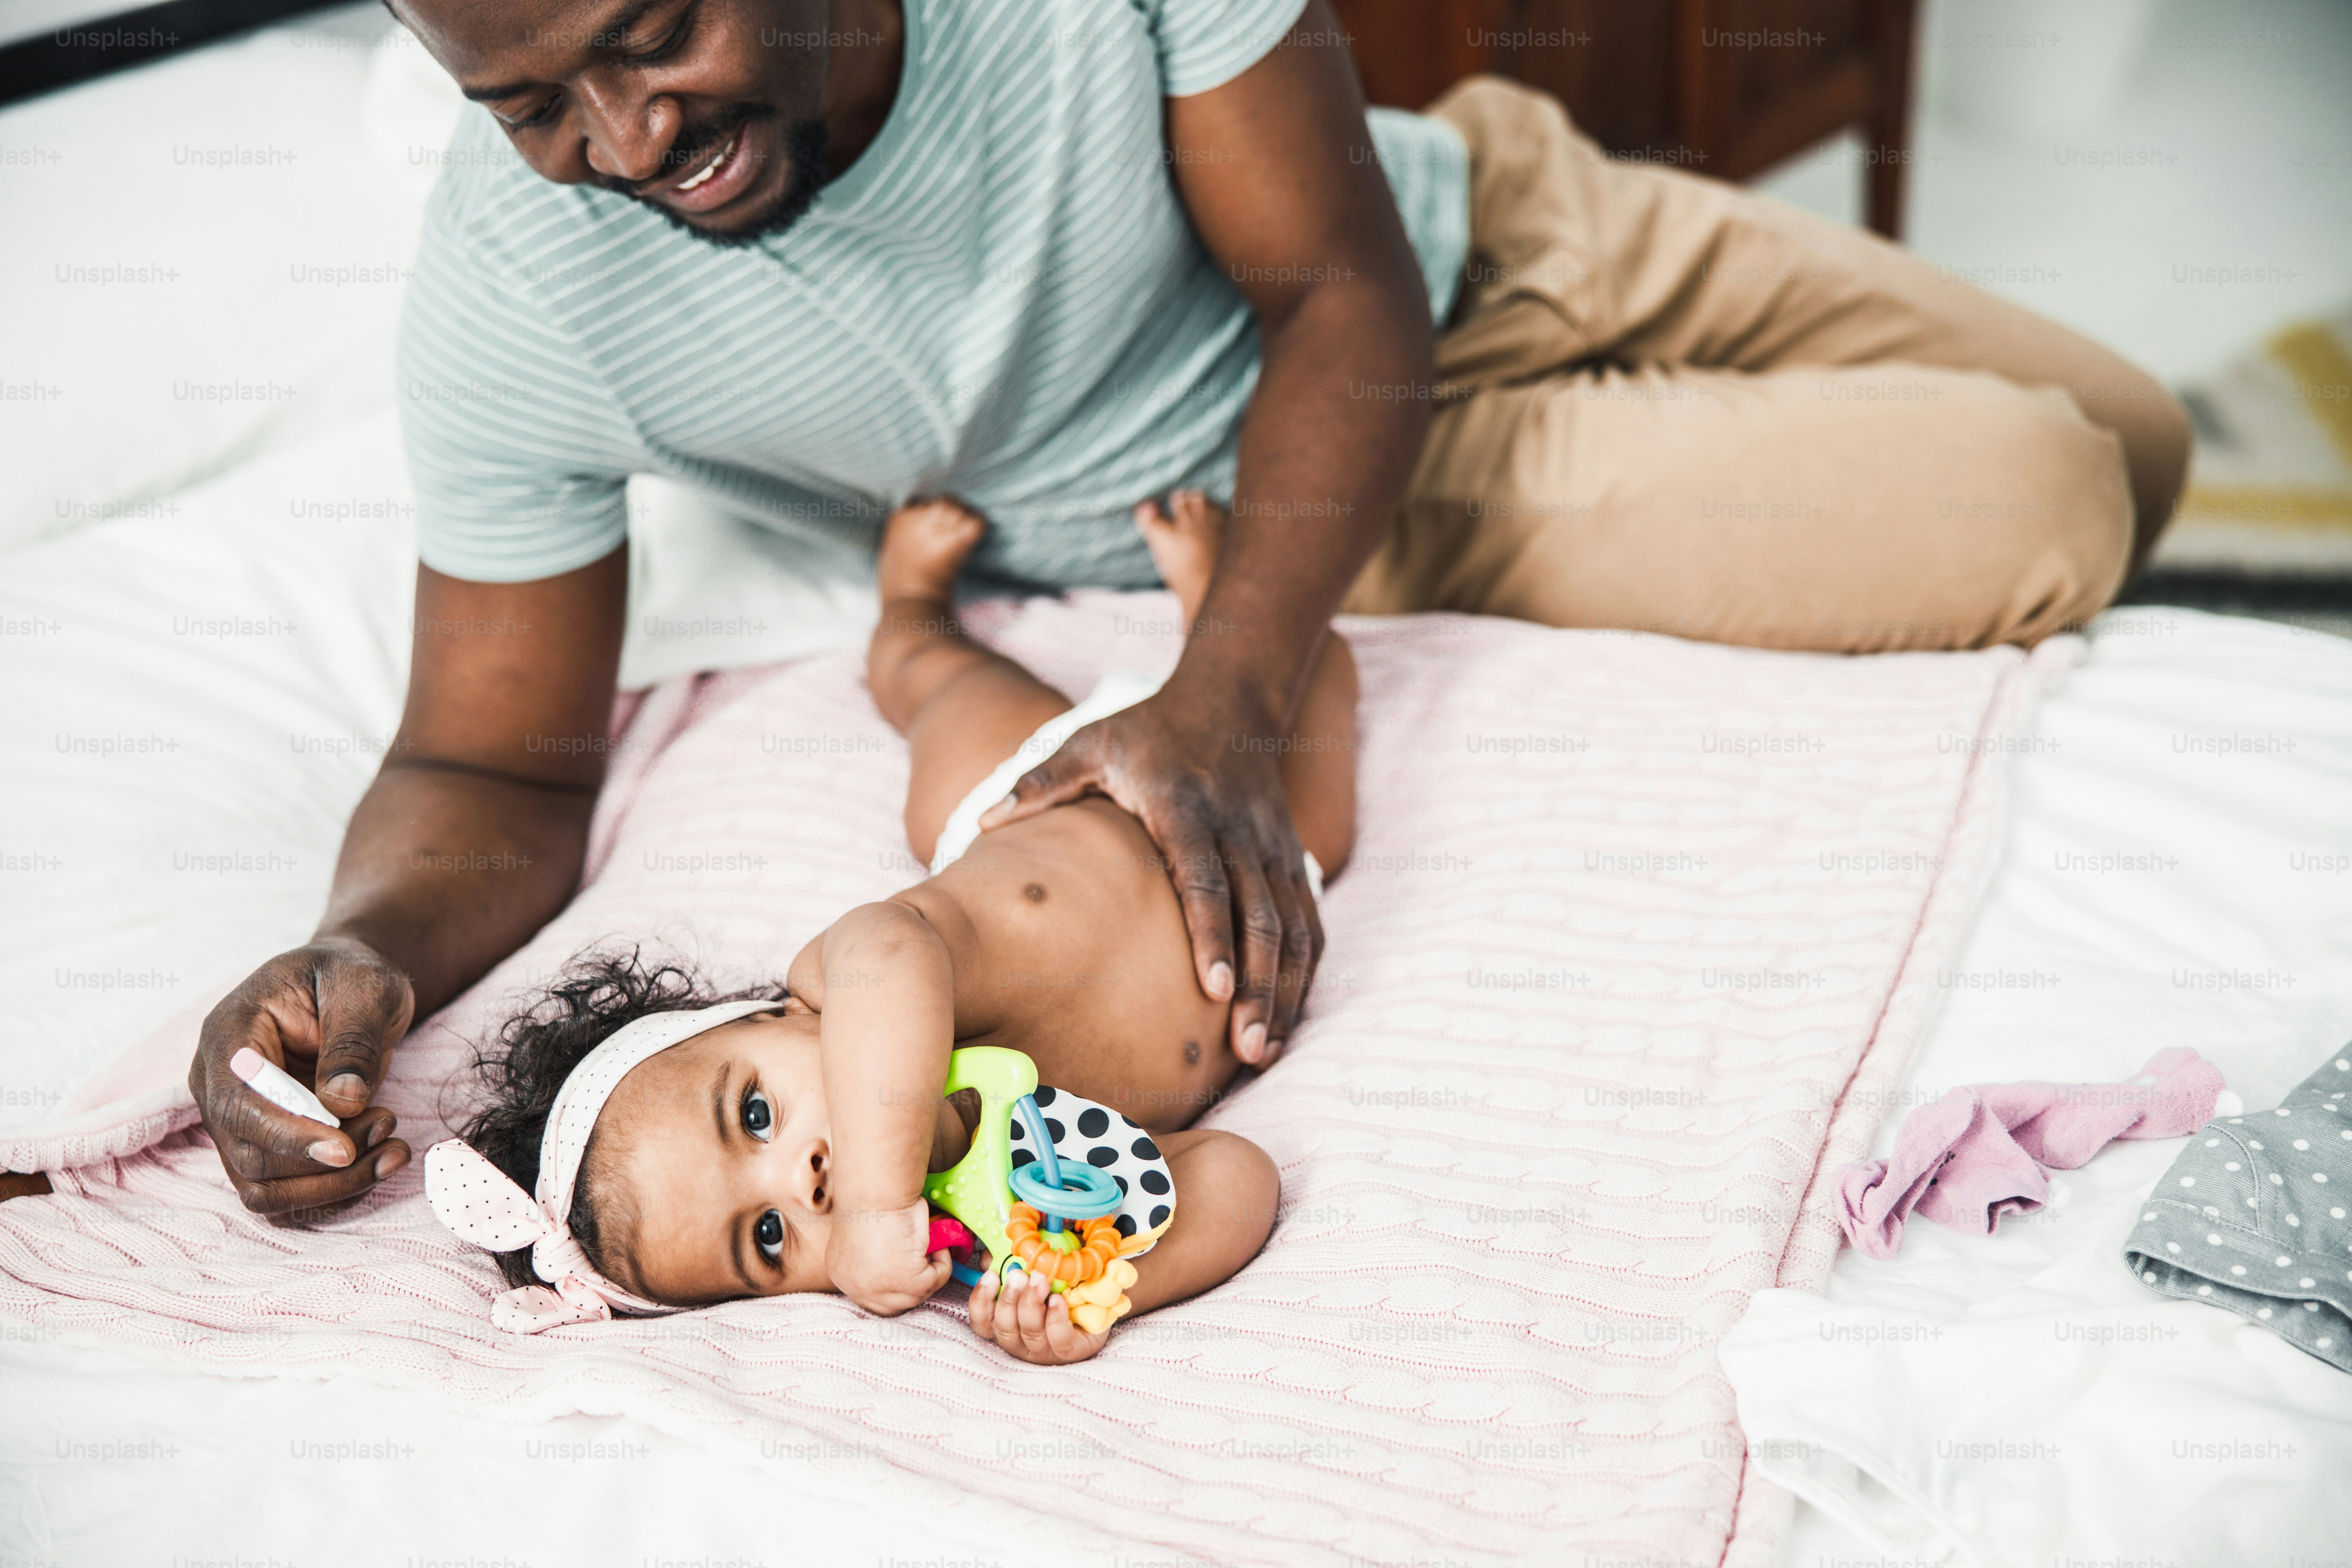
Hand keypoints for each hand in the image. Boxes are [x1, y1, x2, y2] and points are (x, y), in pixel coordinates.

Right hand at [188, 937, 413, 1217]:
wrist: (352, 985)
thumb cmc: (351, 976)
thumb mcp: (362, 988)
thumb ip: (352, 1041)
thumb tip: (343, 1104)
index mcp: (230, 1037)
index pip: (238, 1107)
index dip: (288, 1137)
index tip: (345, 1149)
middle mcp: (221, 1086)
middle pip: (251, 1159)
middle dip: (324, 1163)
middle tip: (388, 1127)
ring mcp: (239, 1121)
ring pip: (267, 1189)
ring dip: (334, 1185)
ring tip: (393, 1146)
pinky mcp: (267, 1144)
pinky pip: (289, 1194)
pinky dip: (336, 1192)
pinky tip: (383, 1161)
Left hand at [826, 1197, 953, 1315]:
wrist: (876, 1192)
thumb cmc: (869, 1202)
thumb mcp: (862, 1239)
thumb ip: (873, 1259)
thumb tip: (900, 1265)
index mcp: (843, 1276)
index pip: (870, 1300)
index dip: (893, 1289)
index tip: (910, 1272)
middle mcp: (858, 1289)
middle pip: (893, 1306)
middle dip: (912, 1287)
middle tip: (926, 1262)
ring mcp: (883, 1290)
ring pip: (917, 1295)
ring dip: (929, 1272)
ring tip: (930, 1246)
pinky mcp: (909, 1283)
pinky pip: (936, 1280)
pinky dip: (942, 1262)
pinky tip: (935, 1244)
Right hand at [966, 1268, 1110, 1364]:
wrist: (1098, 1302)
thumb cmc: (1059, 1287)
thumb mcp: (1032, 1273)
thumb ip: (1009, 1264)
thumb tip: (991, 1255)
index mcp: (1009, 1325)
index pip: (983, 1322)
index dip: (981, 1301)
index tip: (991, 1275)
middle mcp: (1022, 1342)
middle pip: (1005, 1329)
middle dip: (1009, 1300)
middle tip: (1019, 1274)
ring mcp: (1046, 1351)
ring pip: (1030, 1334)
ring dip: (1031, 1304)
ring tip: (1040, 1279)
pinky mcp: (1071, 1351)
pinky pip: (1060, 1340)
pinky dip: (1055, 1319)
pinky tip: (1057, 1300)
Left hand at [978, 691, 1321, 1066]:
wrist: (1230, 700)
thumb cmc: (1148, 731)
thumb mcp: (1090, 742)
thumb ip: (1042, 782)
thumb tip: (984, 822)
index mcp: (1185, 808)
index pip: (1204, 879)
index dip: (1212, 934)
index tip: (1213, 988)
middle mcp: (1238, 832)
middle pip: (1257, 916)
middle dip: (1258, 984)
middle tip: (1249, 1047)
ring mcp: (1272, 848)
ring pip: (1290, 927)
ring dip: (1283, 989)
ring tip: (1266, 1049)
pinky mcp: (1293, 859)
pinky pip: (1307, 923)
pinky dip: (1303, 972)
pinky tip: (1289, 1018)